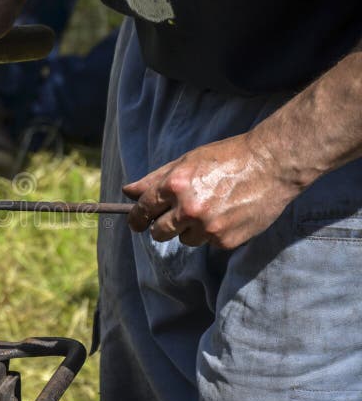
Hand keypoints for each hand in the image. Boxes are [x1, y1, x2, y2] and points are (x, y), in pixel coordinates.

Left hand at [122, 133, 300, 248]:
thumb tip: (127, 191)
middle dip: (161, 227)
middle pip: (158, 233)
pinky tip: (228, 214)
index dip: (136, 219)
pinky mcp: (226, 240)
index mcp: (174, 186)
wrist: (272, 164)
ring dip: (191, 229)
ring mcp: (208, 227)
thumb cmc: (226, 157)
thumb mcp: (187, 161)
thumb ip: (154, 179)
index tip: (137, 223)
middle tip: (174, 217)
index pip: (142, 211)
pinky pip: (209, 243)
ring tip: (212, 208)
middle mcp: (188, 209)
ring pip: (185, 240)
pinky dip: (214, 233)